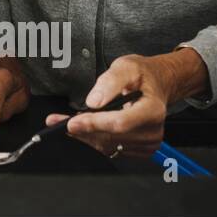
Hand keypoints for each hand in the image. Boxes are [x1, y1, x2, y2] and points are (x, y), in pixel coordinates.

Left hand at [45, 54, 177, 158]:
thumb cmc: (143, 76)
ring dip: (85, 135)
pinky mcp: (139, 150)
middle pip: (110, 137)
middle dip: (82, 129)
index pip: (119, 123)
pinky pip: (110, 149)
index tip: (71, 122)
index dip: (93, 124)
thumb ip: (110, 81)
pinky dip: (94, 139)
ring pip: (107, 146)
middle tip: (59, 121)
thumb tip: (94, 101)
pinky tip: (88, 126)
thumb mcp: (126, 67)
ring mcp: (147, 143)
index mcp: (152, 110)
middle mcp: (152, 130)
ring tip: (74, 120)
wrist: (156, 84)